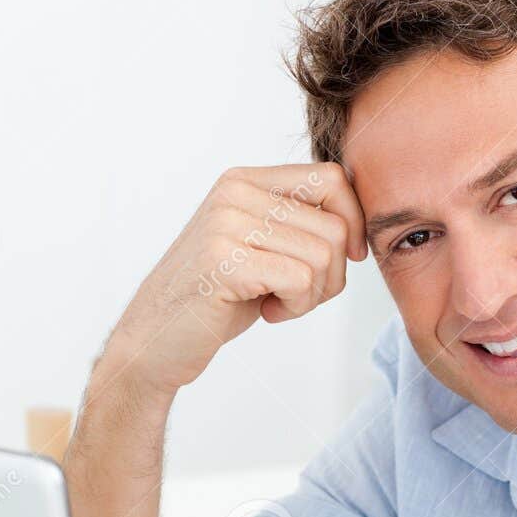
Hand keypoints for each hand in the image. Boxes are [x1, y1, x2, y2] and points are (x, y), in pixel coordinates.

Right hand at [102, 163, 366, 399]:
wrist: (154, 339)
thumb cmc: (217, 298)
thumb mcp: (261, 247)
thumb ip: (299, 224)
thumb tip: (361, 224)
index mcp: (246, 180)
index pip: (330, 178)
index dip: (353, 222)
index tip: (346, 258)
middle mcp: (236, 191)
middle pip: (334, 225)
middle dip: (332, 274)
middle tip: (298, 296)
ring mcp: (227, 222)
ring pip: (323, 254)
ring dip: (313, 295)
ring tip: (277, 303)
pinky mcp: (224, 259)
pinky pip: (301, 278)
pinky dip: (296, 307)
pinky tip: (267, 312)